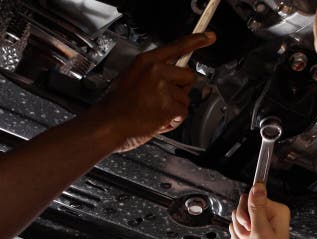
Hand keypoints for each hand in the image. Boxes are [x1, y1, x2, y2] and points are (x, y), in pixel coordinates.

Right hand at [93, 32, 216, 151]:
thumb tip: (169, 78)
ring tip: (154, 113)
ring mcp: (163, 88)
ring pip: (185, 98)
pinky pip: (182, 113)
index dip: (196, 41)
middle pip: (188, 76)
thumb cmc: (114, 106)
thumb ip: (151, 74)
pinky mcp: (169, 105)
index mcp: (146, 61)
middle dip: (180, 90)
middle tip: (163, 100)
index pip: (177, 46)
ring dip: (174, 109)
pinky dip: (173, 120)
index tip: (209, 37)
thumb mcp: (130, 78)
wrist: (107, 124)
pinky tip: (157, 121)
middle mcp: (156, 71)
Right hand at [229, 183, 290, 238]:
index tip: (249, 226)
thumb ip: (257, 207)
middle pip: (241, 212)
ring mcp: (260, 230)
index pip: (250, 199)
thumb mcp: (261, 231)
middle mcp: (270, 219)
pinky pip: (237, 237)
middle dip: (241, 228)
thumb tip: (257, 186)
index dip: (245, 214)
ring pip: (237, 225)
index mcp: (277, 212)